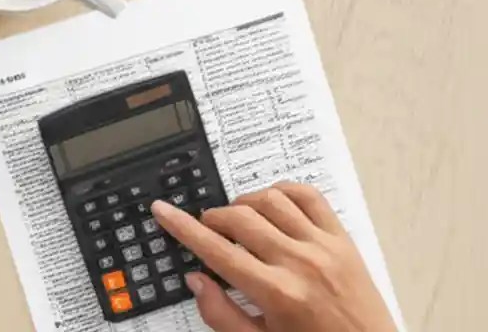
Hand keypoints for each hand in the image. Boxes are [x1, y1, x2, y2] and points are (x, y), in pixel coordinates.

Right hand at [151, 182, 395, 331]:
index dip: (182, 227)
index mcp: (277, 294)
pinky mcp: (343, 240)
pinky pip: (310, 196)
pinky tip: (273, 206)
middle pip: (239, 218)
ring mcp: (325, 247)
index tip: (162, 210)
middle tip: (208, 231)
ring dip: (245, 204)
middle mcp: (300, 264)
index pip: (216, 249)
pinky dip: (284, 192)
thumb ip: (222, 314)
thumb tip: (196, 279)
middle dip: (212, 219)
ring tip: (240, 221)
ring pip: (271, 200)